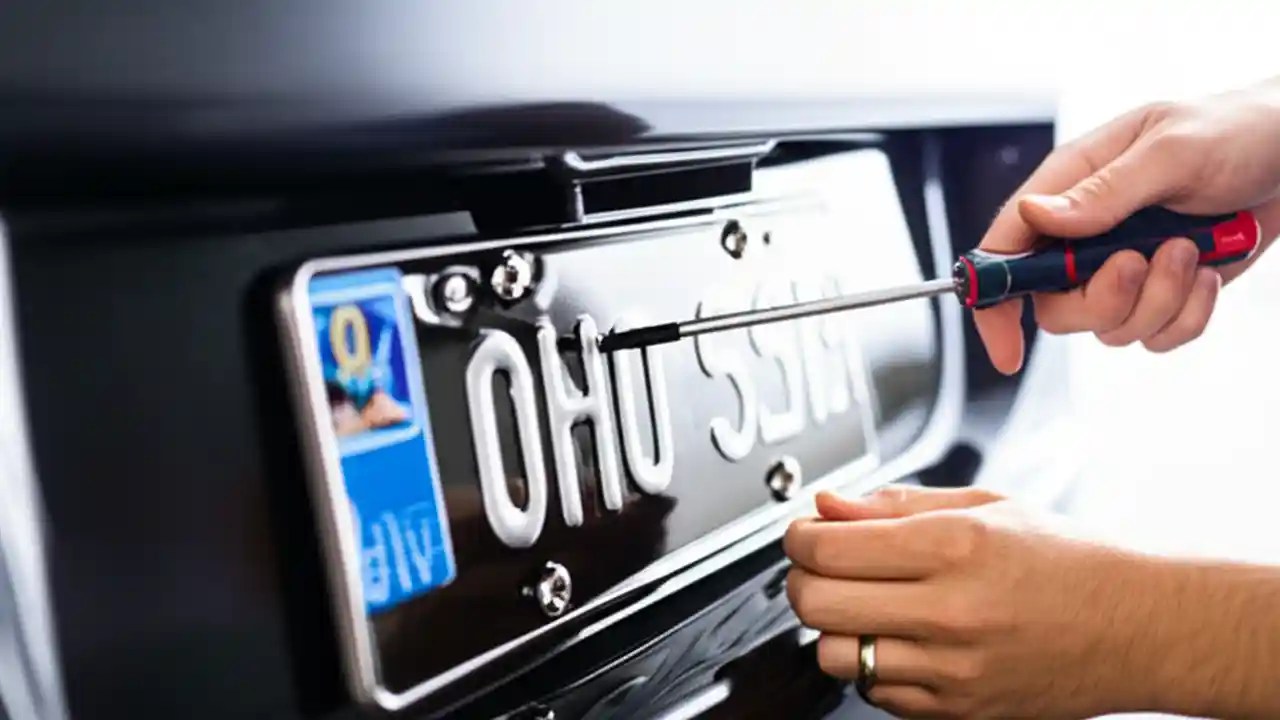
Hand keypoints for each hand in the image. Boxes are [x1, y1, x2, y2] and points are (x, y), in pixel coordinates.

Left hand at [783, 486, 1154, 718]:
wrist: (1138, 627)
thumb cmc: (1066, 560)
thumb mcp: (984, 506)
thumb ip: (895, 504)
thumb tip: (827, 504)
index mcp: (953, 548)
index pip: (827, 548)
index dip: (798, 537)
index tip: (804, 532)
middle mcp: (949, 612)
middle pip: (815, 604)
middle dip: (801, 579)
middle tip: (818, 566)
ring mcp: (952, 670)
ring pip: (834, 656)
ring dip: (831, 628)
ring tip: (861, 605)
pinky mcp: (956, 710)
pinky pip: (874, 692)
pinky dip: (870, 664)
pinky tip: (898, 639)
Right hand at [977, 79, 1279, 373]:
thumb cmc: (1234, 131)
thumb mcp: (1170, 151)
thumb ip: (1103, 191)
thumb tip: (1036, 215)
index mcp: (1070, 186)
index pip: (1006, 247)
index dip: (993, 298)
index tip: (1007, 346)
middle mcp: (1086, 234)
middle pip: (1056, 306)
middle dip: (1104, 299)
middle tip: (1142, 261)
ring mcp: (1123, 267)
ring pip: (1109, 326)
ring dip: (1160, 300)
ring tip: (1192, 250)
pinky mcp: (1162, 292)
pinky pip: (1157, 335)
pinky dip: (1189, 315)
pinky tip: (1210, 274)